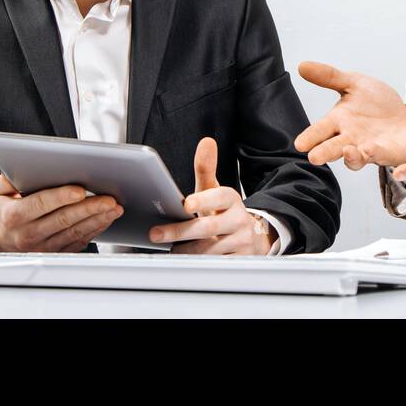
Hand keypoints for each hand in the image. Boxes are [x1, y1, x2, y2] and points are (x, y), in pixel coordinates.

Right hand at [0, 174, 122, 252]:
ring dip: (97, 219)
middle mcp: (29, 234)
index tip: (80, 190)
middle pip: (63, 220)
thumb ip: (10, 177)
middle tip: (109, 199)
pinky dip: (95, 230)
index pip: (40, 204)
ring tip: (114, 208)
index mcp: (15, 216)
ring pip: (75, 233)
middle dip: (89, 208)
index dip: (61, 197)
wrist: (2, 241)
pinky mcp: (56, 253)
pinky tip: (106, 218)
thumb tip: (27, 165)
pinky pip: (79, 241)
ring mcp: (44, 247)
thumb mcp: (1, 192)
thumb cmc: (7, 210)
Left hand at [148, 137, 276, 254]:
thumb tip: (206, 142)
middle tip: (156, 233)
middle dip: (180, 231)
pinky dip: (196, 261)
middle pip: (208, 227)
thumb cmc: (221, 210)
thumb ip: (206, 168)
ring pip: (208, 249)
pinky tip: (183, 258)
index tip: (186, 204)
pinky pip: (214, 263)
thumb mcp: (214, 189)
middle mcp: (239, 219)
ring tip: (168, 248)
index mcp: (231, 198)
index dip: (203, 200)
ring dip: (185, 249)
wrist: (249, 236)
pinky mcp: (239, 259)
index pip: (218, 197)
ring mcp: (241, 241)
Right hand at [293, 61, 405, 168]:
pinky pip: (379, 155)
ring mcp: (366, 148)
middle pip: (332, 148)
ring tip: (347, 151)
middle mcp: (349, 138)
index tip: (299, 144)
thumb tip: (302, 65)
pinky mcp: (385, 153)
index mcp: (338, 121)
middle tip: (314, 157)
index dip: (310, 137)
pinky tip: (371, 148)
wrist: (404, 117)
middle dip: (323, 153)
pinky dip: (375, 153)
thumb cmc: (376, 103)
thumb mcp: (354, 83)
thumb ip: (329, 76)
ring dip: (351, 157)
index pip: (319, 131)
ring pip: (354, 158)